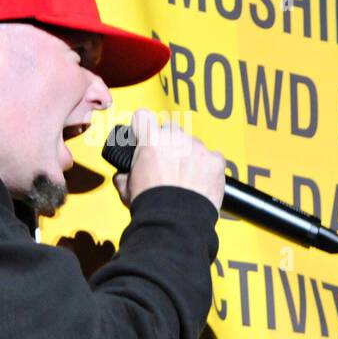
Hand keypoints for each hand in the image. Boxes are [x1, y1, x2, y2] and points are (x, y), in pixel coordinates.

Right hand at [111, 109, 225, 211]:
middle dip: (169, 143)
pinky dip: (208, 168)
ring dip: (190, 156)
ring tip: (186, 180)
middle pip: (171, 130)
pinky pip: (213, 158)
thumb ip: (123, 175)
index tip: (144, 134)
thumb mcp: (126, 189)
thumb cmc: (149, 205)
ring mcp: (198, 148)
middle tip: (167, 165)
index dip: (142, 126)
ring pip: (193, 144)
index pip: (142, 116)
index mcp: (150, 140)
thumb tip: (122, 175)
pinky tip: (202, 183)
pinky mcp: (215, 160)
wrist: (174, 222)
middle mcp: (175, 138)